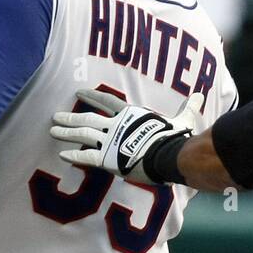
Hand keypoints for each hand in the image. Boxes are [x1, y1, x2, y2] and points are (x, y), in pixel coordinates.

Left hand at [50, 88, 192, 184]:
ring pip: (82, 134)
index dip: (92, 97)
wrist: (169, 155)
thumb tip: (200, 95)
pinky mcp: (107, 159)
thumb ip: (188, 107)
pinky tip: (61, 154)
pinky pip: (85, 157)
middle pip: (88, 119)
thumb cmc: (176, 137)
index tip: (79, 93)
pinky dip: (73, 155)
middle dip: (71, 117)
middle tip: (55, 116)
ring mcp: (110, 141)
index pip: (107, 102)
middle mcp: (116, 126)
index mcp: (131, 115)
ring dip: (66, 132)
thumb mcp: (183, 118)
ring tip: (53, 130)